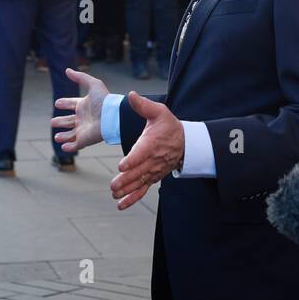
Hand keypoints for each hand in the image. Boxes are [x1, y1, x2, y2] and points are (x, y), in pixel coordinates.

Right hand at [51, 69, 109, 152]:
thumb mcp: (93, 84)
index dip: (65, 103)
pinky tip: (63, 146)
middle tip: (53, 122)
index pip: (72, 104)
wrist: (112, 116)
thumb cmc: (104, 100)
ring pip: (71, 134)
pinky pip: (75, 145)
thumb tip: (67, 70)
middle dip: (61, 121)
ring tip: (57, 137)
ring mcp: (83, 130)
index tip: (57, 103)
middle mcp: (83, 118)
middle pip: (69, 121)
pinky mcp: (84, 140)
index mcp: (84, 105)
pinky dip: (69, 147)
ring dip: (63, 136)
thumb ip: (80, 77)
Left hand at [109, 92, 182, 209]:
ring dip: (127, 189)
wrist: (185, 142)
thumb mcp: (159, 112)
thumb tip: (132, 95)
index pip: (141, 153)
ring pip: (139, 182)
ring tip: (115, 194)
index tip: (122, 166)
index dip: (132, 160)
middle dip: (126, 179)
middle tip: (114, 185)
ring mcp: (152, 170)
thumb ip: (143, 106)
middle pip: (138, 171)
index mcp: (152, 143)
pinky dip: (132, 198)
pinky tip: (120, 204)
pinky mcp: (152, 177)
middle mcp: (152, 159)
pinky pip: (142, 189)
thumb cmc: (169, 125)